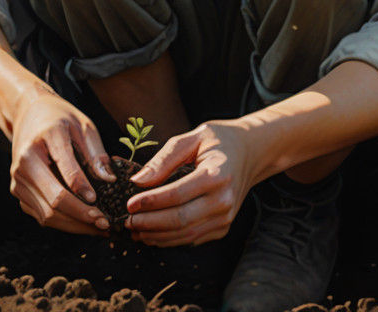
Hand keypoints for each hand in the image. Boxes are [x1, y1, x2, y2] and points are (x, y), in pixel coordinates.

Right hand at [7, 86, 114, 234]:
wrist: (28, 113)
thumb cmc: (60, 118)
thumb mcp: (83, 125)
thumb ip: (96, 153)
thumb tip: (109, 180)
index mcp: (44, 139)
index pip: (66, 171)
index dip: (84, 190)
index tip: (101, 203)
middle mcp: (25, 163)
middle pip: (54, 201)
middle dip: (81, 216)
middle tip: (105, 224)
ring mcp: (18, 180)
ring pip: (47, 214)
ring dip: (74, 225)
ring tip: (98, 228)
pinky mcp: (18, 191)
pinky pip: (41, 215)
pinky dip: (63, 223)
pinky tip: (82, 222)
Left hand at [124, 120, 254, 246]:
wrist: (251, 152)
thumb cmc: (219, 140)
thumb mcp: (192, 138)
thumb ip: (164, 159)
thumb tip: (138, 181)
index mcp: (217, 174)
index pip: (177, 195)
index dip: (150, 202)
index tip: (129, 204)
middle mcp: (224, 200)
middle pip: (180, 220)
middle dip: (149, 223)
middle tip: (126, 221)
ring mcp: (226, 217)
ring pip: (185, 235)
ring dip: (156, 235)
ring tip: (134, 229)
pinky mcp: (223, 227)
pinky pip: (192, 239)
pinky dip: (170, 239)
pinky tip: (152, 233)